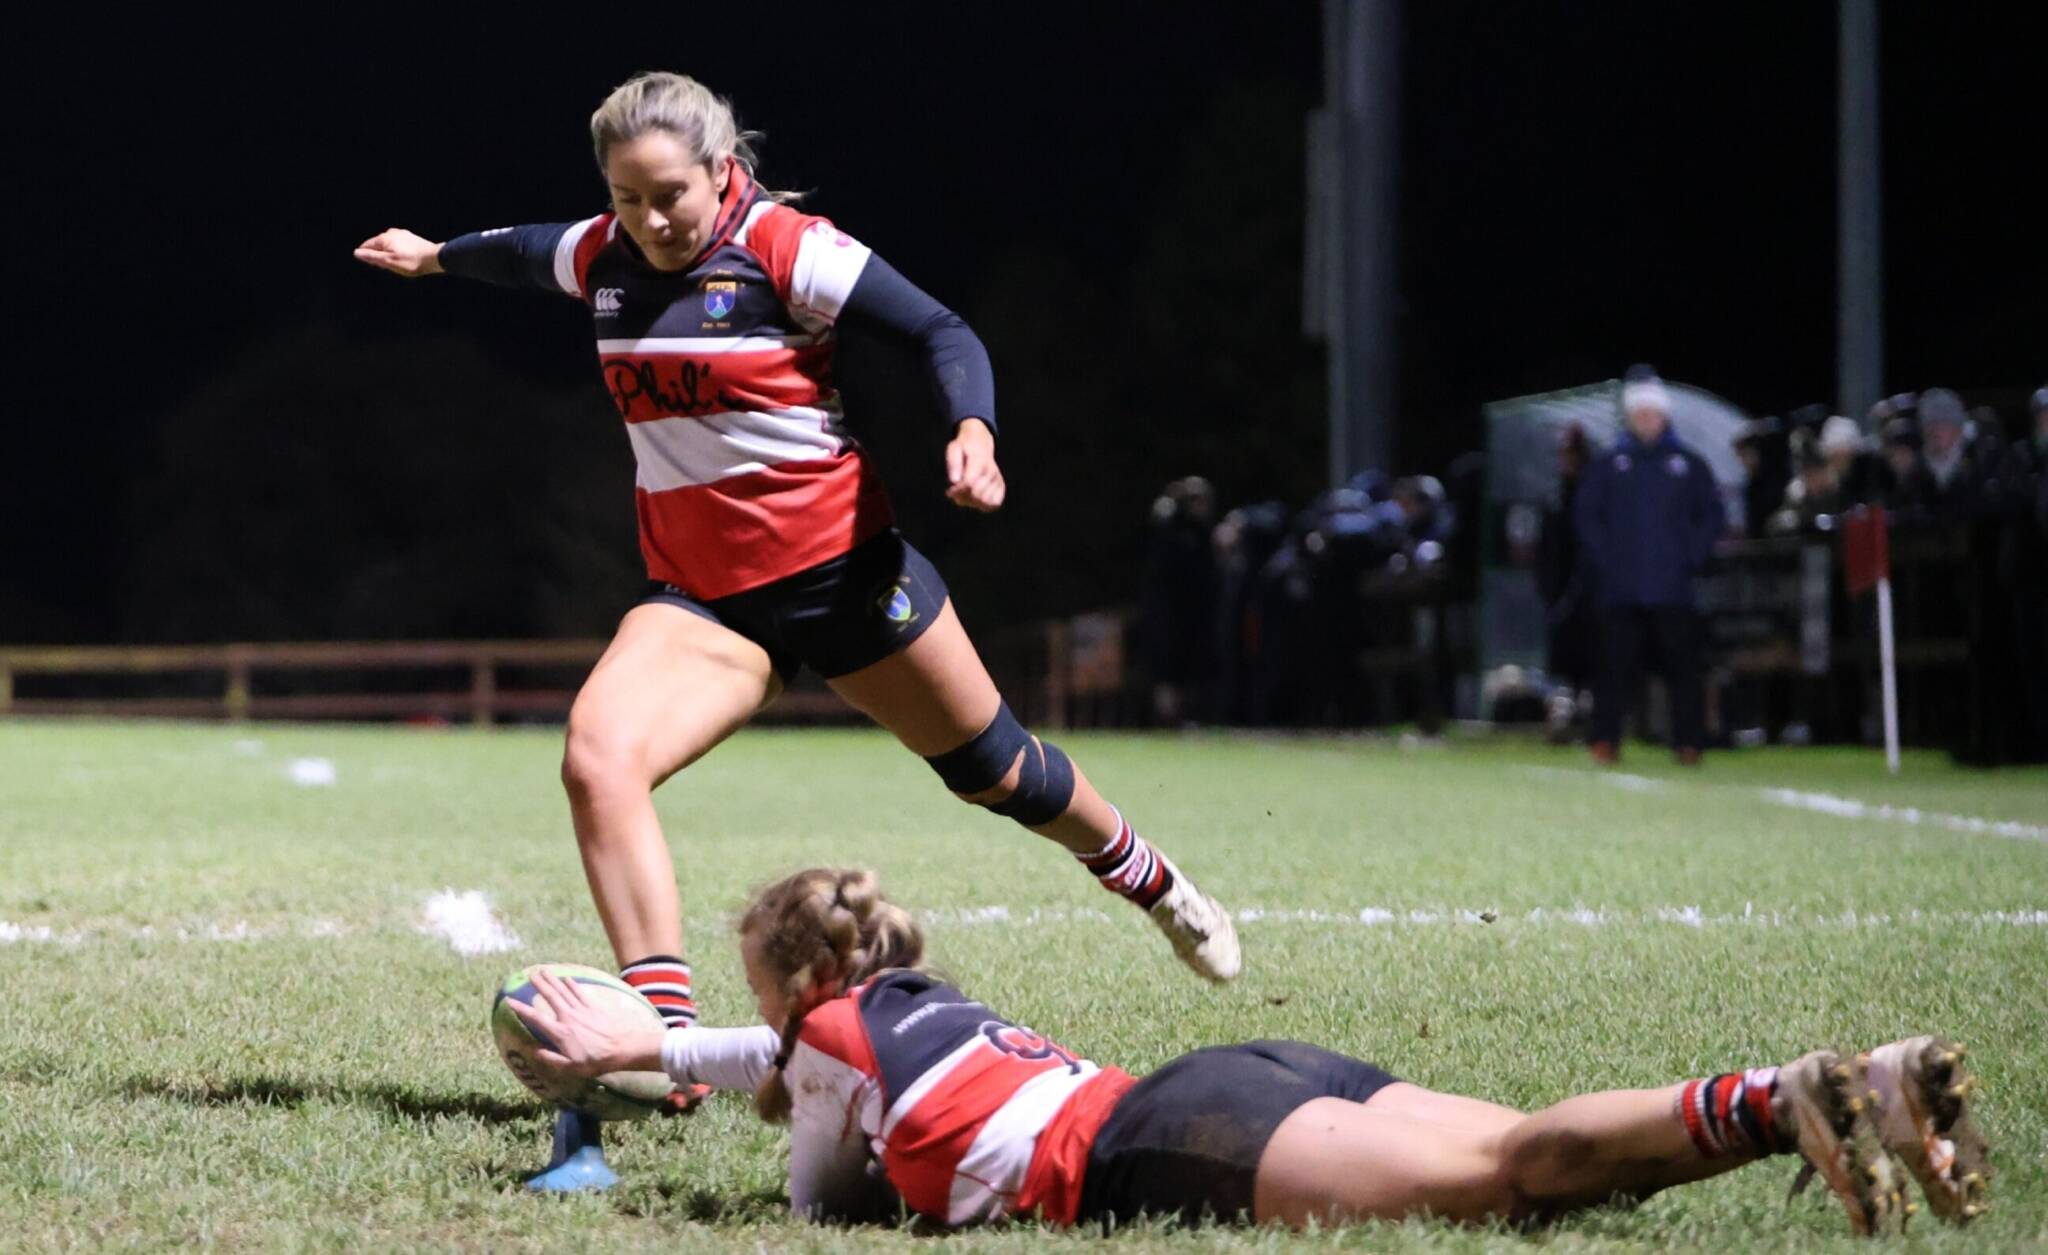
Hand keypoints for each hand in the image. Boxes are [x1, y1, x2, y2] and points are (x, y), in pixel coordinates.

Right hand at [353, 227, 443, 277]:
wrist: (434, 257)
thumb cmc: (411, 262)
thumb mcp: (389, 262)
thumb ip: (372, 257)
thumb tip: (357, 252)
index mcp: (383, 238)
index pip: (367, 245)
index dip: (366, 255)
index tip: (370, 263)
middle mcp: (391, 232)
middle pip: (378, 244)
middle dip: (377, 254)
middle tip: (383, 266)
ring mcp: (402, 234)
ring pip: (388, 244)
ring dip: (387, 253)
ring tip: (393, 264)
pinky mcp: (410, 237)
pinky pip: (398, 244)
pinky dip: (396, 251)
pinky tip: (402, 258)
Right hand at [506, 968, 663, 1077]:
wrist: (623, 1048)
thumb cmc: (596, 1061)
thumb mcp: (571, 1067)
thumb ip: (551, 1059)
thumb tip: (534, 1051)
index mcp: (560, 1032)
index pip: (536, 1018)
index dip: (521, 1009)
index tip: (509, 1000)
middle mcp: (569, 1017)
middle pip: (551, 997)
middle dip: (539, 985)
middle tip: (529, 974)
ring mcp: (582, 1010)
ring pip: (563, 991)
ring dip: (553, 980)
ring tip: (543, 971)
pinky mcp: (594, 1007)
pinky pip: (580, 992)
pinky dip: (572, 984)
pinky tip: (567, 978)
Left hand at [944, 419, 1004, 512]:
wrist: (981, 443)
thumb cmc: (964, 448)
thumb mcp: (954, 448)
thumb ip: (953, 463)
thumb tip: (954, 481)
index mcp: (980, 461)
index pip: (969, 483)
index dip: (957, 490)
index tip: (950, 490)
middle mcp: (992, 471)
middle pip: (977, 495)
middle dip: (963, 497)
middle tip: (955, 493)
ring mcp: (998, 479)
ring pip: (985, 502)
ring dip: (972, 502)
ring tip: (964, 495)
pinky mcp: (1001, 487)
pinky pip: (993, 504)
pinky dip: (982, 505)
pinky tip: (974, 498)